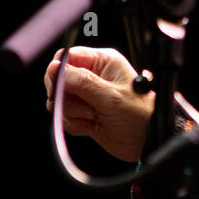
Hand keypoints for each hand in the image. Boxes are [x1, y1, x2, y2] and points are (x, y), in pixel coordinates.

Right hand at [44, 46, 153, 162]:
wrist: (144, 142)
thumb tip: (54, 69)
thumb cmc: (139, 115)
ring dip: (73, 114)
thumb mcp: (110, 97)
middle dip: (67, 98)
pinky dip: (75, 124)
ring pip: (58, 101)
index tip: (60, 87)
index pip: (66, 57)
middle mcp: (92, 75)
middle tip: (87, 106)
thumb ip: (81, 82)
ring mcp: (85, 94)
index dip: (58, 72)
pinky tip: (93, 125)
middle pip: (57, 80)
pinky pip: (63, 117)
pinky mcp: (81, 112)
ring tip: (95, 116)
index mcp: (103, 62)